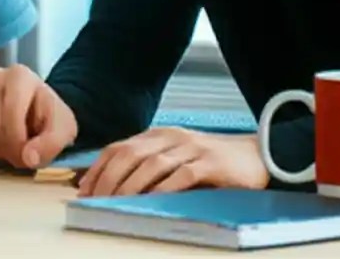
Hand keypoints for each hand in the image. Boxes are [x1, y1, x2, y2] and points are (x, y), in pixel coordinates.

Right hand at [0, 64, 77, 167]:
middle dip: (10, 145)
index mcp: (18, 76)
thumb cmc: (48, 116)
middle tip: (23, 150)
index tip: (30, 151)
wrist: (37, 113)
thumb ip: (52, 142)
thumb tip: (29, 158)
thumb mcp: (64, 128)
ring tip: (13, 143)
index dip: (20, 139)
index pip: (11, 113)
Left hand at [77, 127, 269, 196]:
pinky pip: (181, 175)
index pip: (117, 148)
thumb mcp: (173, 158)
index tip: (82, 191)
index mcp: (157, 135)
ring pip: (151, 165)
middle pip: (129, 155)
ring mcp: (191, 148)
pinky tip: (150, 201)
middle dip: (107, 179)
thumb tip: (109, 187)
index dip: (97, 169)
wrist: (256, 156)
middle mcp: (170, 137)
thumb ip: (146, 166)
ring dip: (129, 185)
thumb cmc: (210, 162)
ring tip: (115, 203)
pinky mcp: (210, 163)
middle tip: (94, 201)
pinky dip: (163, 189)